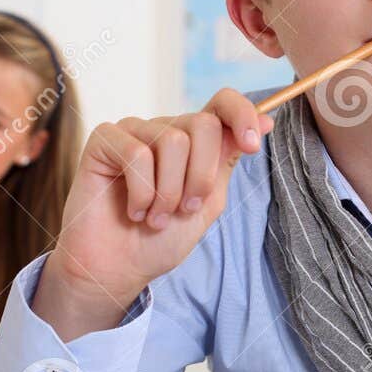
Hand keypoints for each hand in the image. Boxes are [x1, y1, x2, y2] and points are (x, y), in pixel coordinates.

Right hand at [32, 89, 273, 338]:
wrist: (118, 269)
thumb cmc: (159, 240)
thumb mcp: (208, 202)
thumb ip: (228, 161)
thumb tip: (266, 121)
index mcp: (193, 142)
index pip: (223, 103)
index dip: (243, 114)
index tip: (252, 144)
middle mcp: (164, 130)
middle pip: (203, 124)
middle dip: (200, 177)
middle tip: (183, 209)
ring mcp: (133, 131)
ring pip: (172, 141)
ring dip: (168, 193)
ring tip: (154, 216)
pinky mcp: (104, 139)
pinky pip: (137, 154)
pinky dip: (141, 193)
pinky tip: (132, 209)